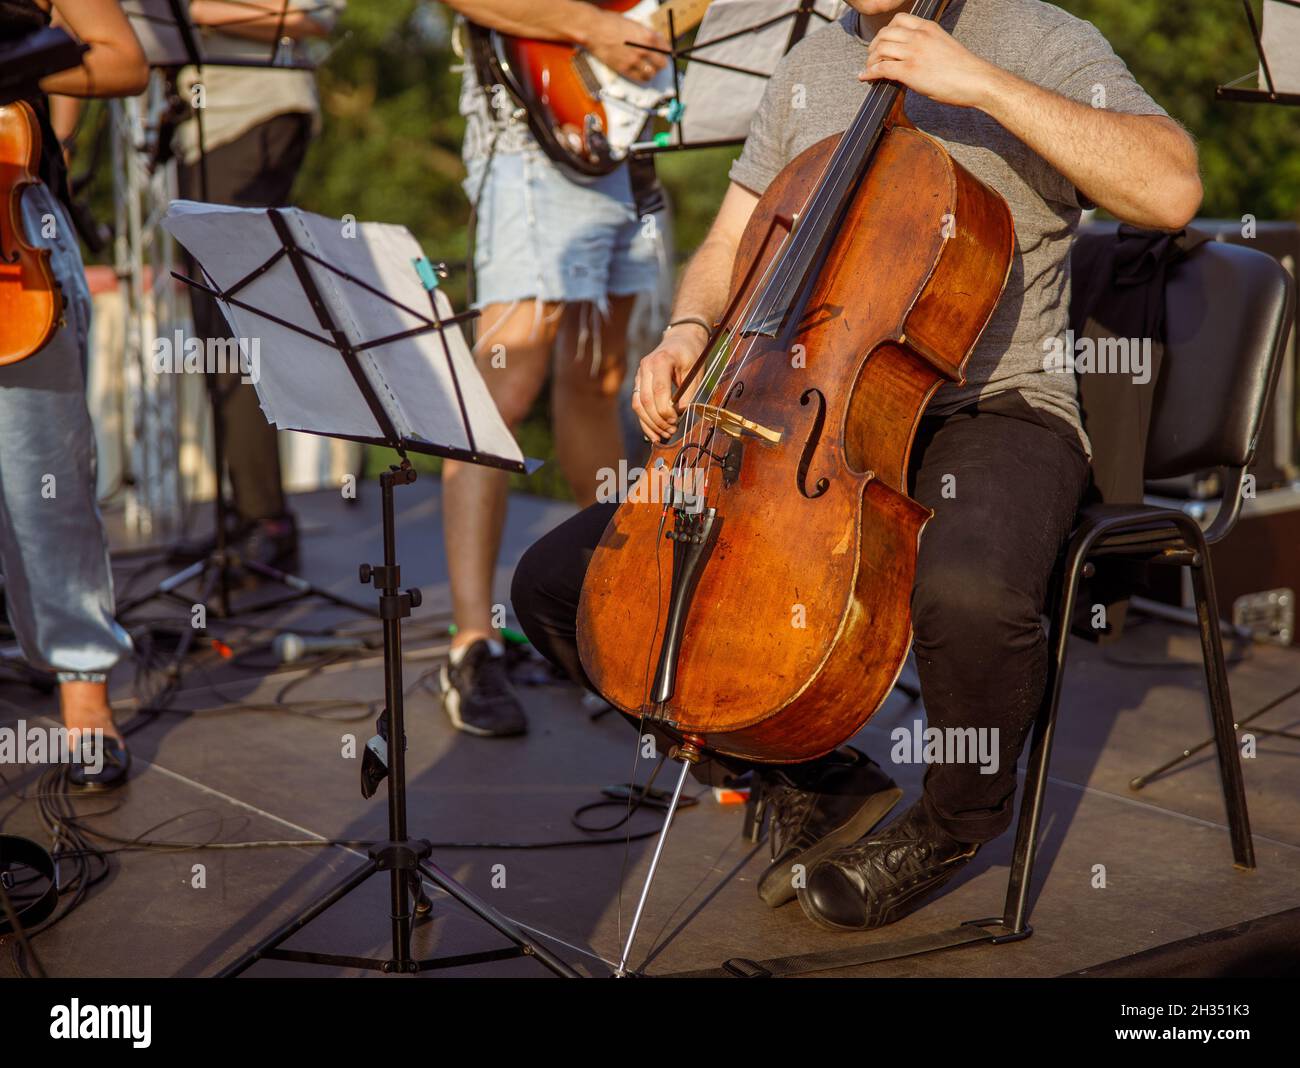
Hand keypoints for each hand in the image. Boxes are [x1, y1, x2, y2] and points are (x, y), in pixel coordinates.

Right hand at [584, 11, 668, 82]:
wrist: (594, 29)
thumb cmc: (611, 23)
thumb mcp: (634, 24)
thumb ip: (646, 33)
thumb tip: (656, 40)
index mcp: (648, 36)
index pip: (666, 49)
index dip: (666, 53)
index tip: (664, 54)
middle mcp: (643, 49)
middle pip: (662, 64)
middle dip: (661, 64)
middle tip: (657, 63)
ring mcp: (634, 61)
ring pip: (651, 74)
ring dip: (651, 72)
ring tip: (648, 69)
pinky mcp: (624, 69)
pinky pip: (640, 79)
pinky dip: (642, 78)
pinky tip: (641, 74)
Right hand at [632, 326, 706, 441]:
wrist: (680, 338)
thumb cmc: (690, 353)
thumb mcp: (695, 370)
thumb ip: (689, 392)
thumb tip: (681, 413)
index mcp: (661, 360)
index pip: (658, 390)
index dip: (665, 409)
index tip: (676, 420)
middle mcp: (645, 367)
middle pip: (645, 400)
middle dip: (658, 419)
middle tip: (672, 430)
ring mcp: (639, 374)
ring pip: (638, 404)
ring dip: (650, 423)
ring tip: (664, 434)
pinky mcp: (638, 382)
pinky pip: (637, 404)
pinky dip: (644, 420)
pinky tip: (653, 433)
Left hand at [860, 13, 999, 109]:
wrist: (976, 80)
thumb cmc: (963, 68)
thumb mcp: (943, 46)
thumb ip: (926, 45)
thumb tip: (912, 57)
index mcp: (928, 27)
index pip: (898, 20)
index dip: (885, 32)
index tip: (882, 43)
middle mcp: (919, 36)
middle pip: (884, 34)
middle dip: (874, 46)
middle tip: (872, 58)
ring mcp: (913, 53)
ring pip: (880, 49)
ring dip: (870, 60)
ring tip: (870, 69)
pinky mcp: (910, 71)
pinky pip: (881, 68)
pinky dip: (869, 73)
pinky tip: (865, 77)